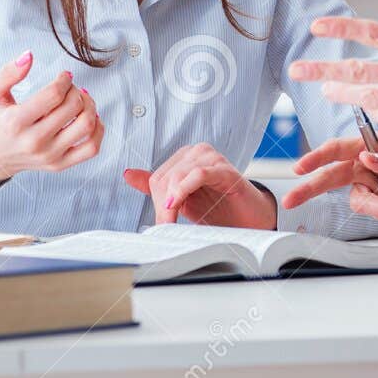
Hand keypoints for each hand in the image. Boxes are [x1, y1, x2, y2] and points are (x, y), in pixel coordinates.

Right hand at [0, 50, 102, 190]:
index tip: (64, 76)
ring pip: (86, 126)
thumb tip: (29, 56)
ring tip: (81, 99)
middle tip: (70, 87)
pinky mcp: (59, 165)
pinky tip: (89, 117)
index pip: (54, 95)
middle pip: (72, 108)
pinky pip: (91, 148)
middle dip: (75, 90)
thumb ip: (7, 73)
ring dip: (90, 106)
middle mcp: (34, 142)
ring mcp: (48, 156)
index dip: (64, 80)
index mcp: (15, 122)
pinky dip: (98, 130)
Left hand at [123, 143, 277, 228]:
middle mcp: (198, 153)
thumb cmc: (219, 208)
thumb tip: (129, 174)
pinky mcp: (225, 170)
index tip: (160, 221)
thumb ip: (157, 186)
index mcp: (186, 157)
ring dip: (172, 200)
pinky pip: (199, 174)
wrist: (248, 220)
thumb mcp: (182, 199)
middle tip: (164, 225)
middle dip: (162, 204)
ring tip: (172, 219)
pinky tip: (178, 203)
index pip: (158, 177)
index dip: (155, 201)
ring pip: (179, 174)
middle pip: (166, 177)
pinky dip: (184, 189)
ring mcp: (212, 158)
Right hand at [282, 135, 377, 223]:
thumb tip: (365, 157)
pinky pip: (374, 213)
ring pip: (359, 202)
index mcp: (375, 146)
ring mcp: (373, 186)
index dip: (319, 157)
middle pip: (333, 176)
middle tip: (292, 199)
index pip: (341, 148)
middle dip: (312, 187)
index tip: (301, 167)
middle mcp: (369, 165)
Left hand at [287, 0, 377, 158]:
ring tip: (322, 88)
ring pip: (367, 97)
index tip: (316, 26)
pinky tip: (359, 103)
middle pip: (357, 71)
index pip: (371, 33)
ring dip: (341, 92)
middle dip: (323, 70)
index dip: (340, 28)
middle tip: (297, 68)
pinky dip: (370, 109)